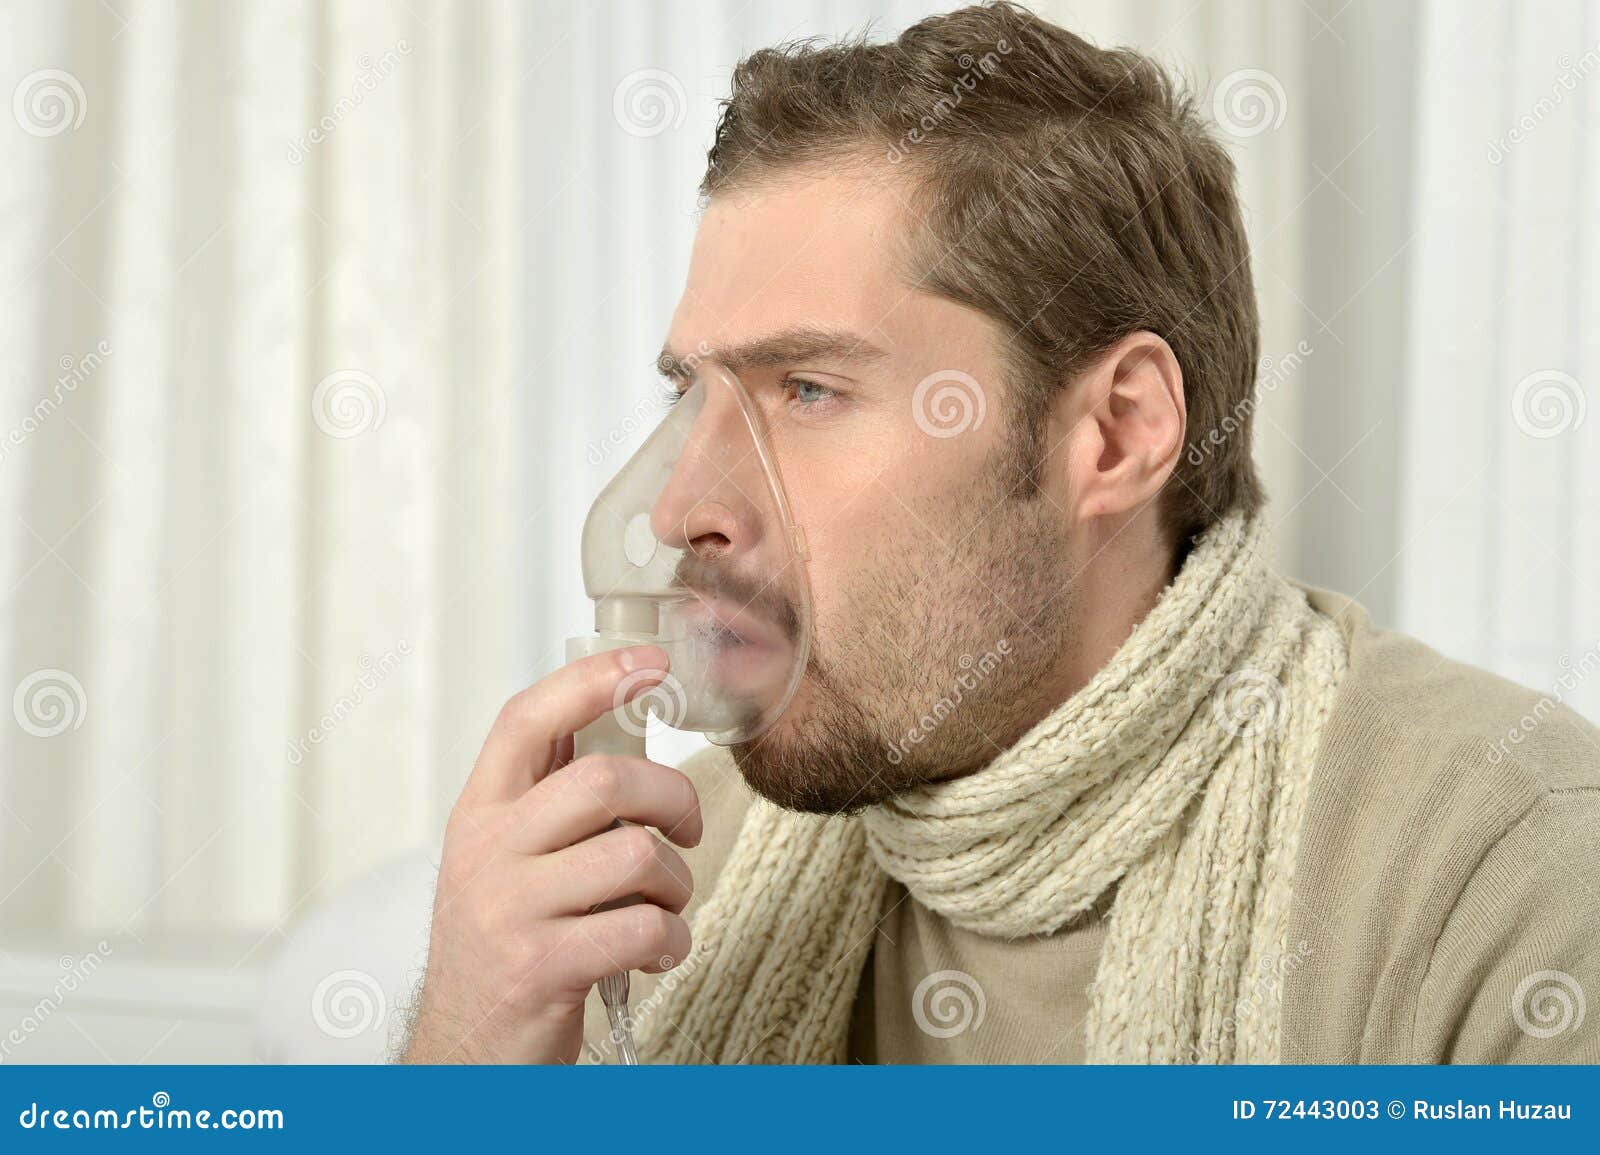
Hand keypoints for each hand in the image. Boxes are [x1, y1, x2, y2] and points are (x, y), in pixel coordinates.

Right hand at [400, 645, 700, 1063]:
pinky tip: (656, 952)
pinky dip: (672, 939)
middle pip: (603, 779)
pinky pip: (643, 927)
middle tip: (685, 829)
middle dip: (672, 797)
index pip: (528, 718)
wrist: (464, 1052)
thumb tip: (632, 728)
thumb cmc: (505, 946)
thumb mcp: (511, 861)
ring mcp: (509, 910)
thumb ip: (557, 801)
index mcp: (481, 812)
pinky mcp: (541, 968)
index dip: (593, 679)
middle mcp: (487, 851)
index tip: (650, 663)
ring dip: (676, 882)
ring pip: (636, 854)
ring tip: (662, 906)